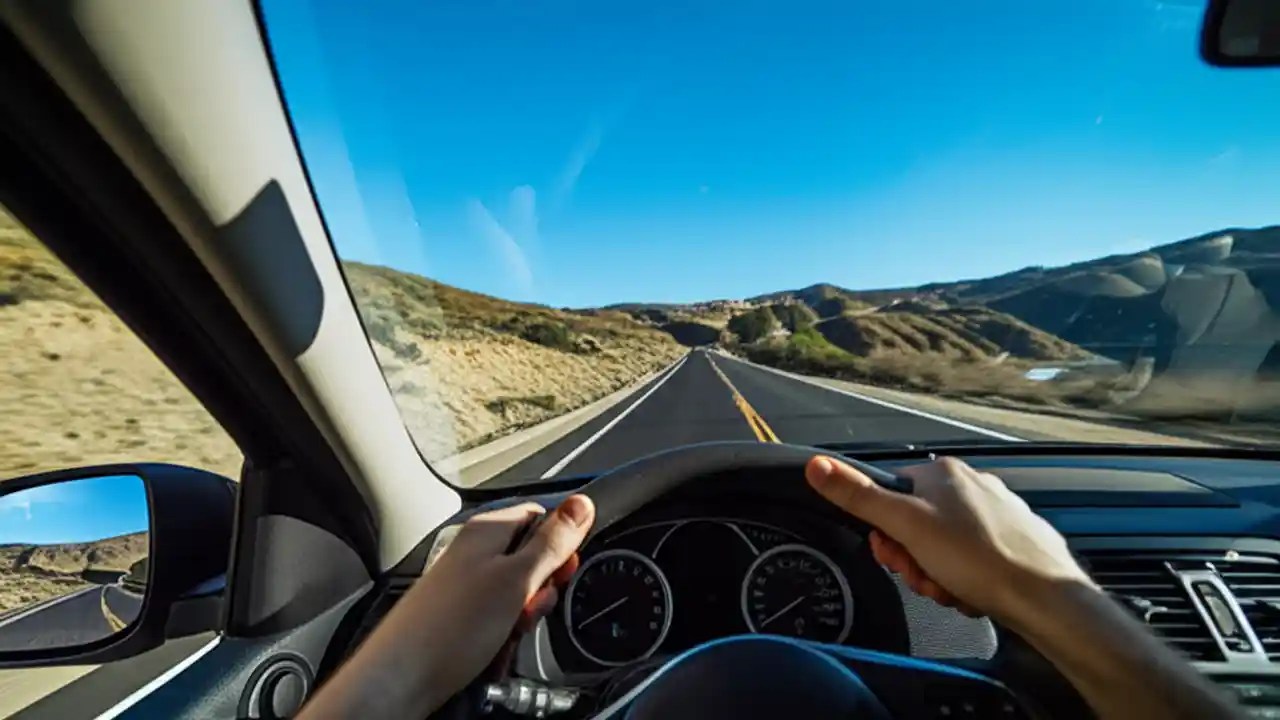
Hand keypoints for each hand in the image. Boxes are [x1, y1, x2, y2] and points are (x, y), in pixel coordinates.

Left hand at [396, 495, 594, 703]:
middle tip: (527, 606)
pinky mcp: (462, 615)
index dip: (560, 545)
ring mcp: (467, 584)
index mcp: (487, 530)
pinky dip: (504, 633)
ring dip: (523, 616)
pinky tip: (494, 647)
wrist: (401, 679)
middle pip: (533, 559)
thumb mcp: (517, 579)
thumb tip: (582, 504)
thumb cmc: (449, 627)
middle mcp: (475, 552)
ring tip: (506, 631)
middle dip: (541, 589)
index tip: (563, 570)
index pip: (542, 517)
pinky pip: (500, 618)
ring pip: (519, 594)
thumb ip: (553, 541)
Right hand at [805, 456, 1089, 624]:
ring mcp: (996, 513)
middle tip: (927, 577)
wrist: (1044, 596)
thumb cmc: (977, 558)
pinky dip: (965, 581)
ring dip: (937, 575)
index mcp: (942, 473)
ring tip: (954, 589)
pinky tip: (973, 592)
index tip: (895, 555)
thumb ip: (858, 496)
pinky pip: (971, 561)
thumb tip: (815, 465)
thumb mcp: (905, 525)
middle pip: (915, 526)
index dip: (886, 534)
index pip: (890, 496)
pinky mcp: (1013, 541)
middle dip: (914, 560)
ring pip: (942, 549)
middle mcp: (971, 485)